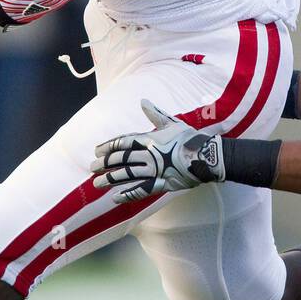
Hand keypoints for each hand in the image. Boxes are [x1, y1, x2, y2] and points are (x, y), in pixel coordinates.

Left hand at [91, 100, 224, 201]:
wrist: (208, 156)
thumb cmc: (190, 138)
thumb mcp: (172, 123)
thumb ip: (155, 114)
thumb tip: (143, 101)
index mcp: (151, 139)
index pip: (123, 143)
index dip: (108, 147)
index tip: (97, 151)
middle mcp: (150, 155)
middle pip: (122, 159)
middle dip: (105, 164)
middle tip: (92, 168)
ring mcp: (155, 170)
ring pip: (128, 175)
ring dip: (111, 179)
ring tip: (97, 183)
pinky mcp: (162, 183)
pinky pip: (142, 190)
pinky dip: (128, 194)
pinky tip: (115, 197)